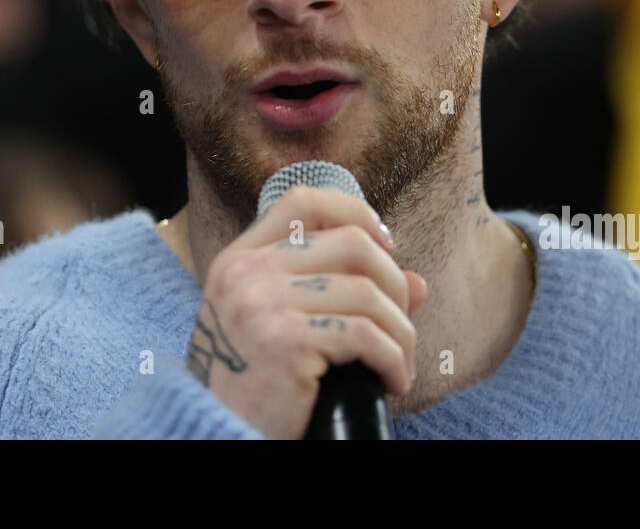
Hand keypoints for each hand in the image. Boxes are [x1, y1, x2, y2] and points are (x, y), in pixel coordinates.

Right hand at [185, 185, 427, 438]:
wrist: (222, 437)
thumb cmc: (258, 388)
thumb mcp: (288, 327)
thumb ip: (344, 294)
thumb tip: (417, 283)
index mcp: (239, 260)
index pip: (302, 202)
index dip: (355, 212)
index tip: (387, 245)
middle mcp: (246, 272)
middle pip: (351, 242)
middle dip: (394, 283)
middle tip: (401, 326)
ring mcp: (262, 303)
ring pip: (368, 291)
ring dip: (401, 332)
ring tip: (400, 364)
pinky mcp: (285, 340)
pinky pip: (367, 335)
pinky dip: (394, 359)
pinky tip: (393, 382)